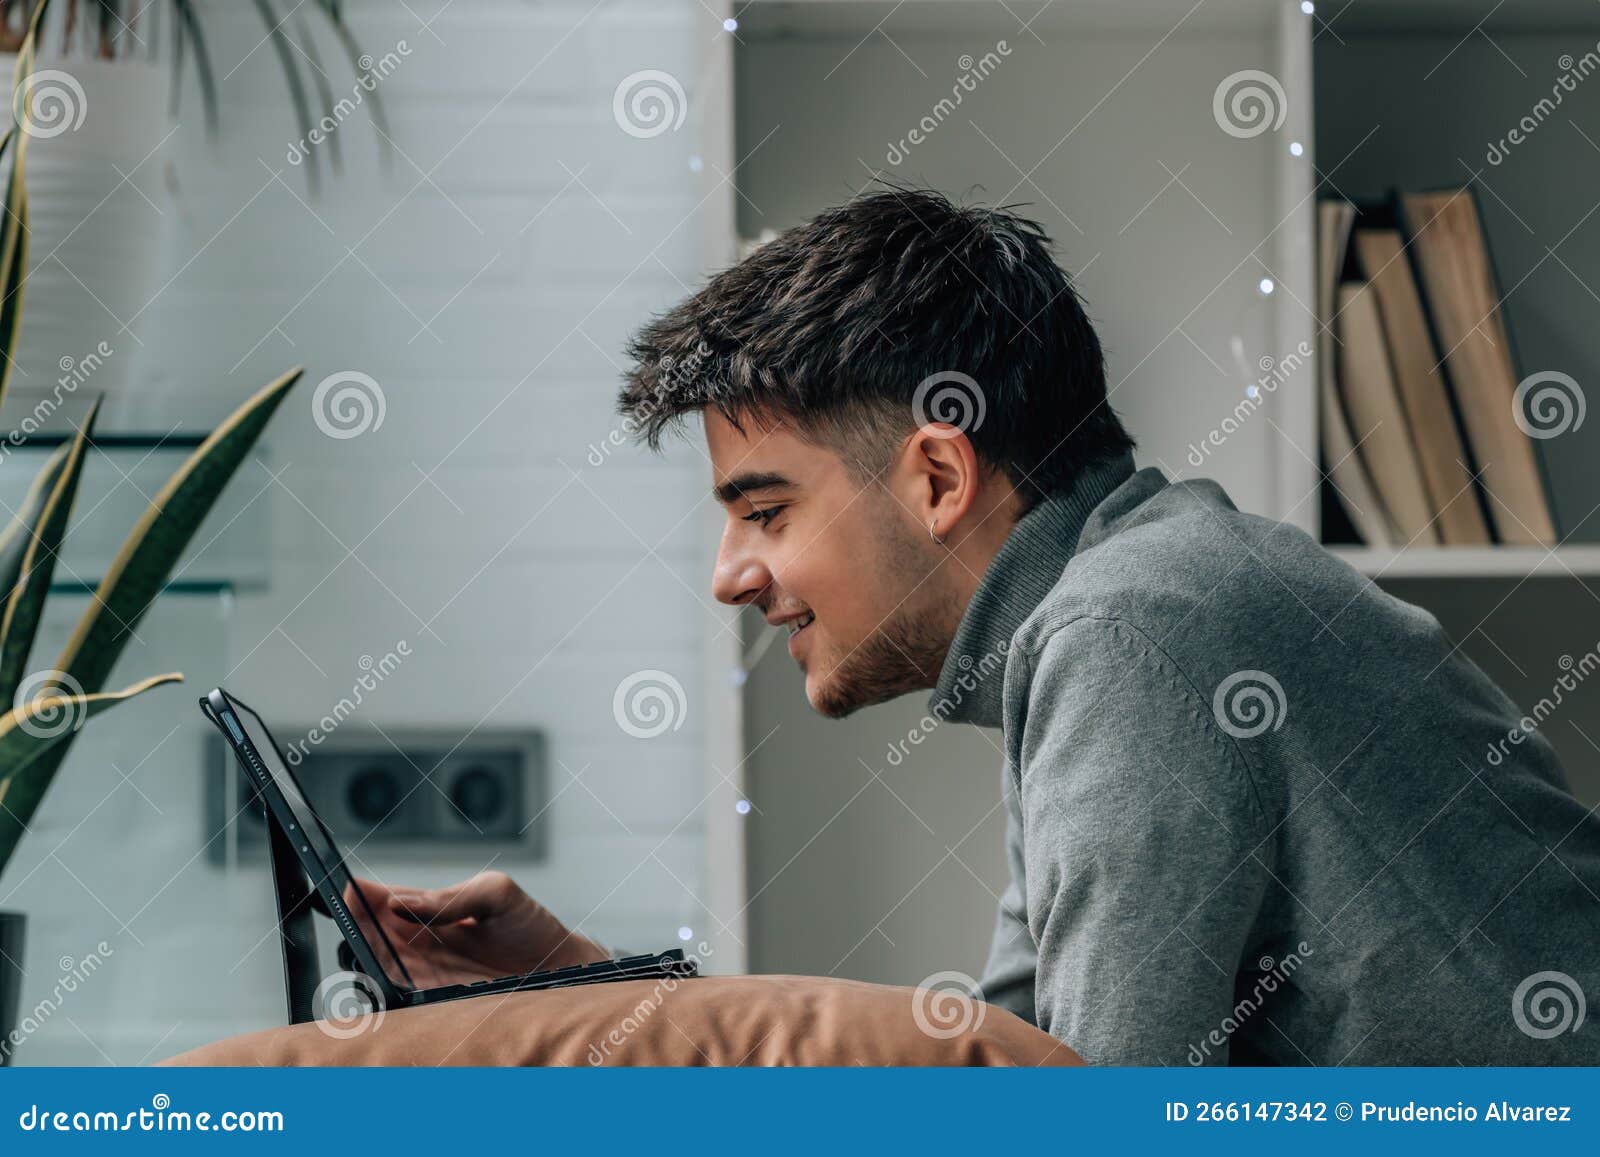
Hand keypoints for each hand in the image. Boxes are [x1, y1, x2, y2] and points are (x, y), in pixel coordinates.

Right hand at [343, 870, 608, 988]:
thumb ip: (453, 896)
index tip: (349, 888)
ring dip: (365, 951)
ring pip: (376, 963)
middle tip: (352, 911)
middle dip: (356, 922)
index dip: (362, 894)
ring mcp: (423, 972)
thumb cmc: (529, 927)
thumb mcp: (497, 894)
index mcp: (430, 910)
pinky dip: (384, 983)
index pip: (385, 900)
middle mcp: (419, 942)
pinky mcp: (431, 999)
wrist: (559, 968)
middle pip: (371, 932)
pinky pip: (397, 993)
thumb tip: (404, 903)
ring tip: (364, 935)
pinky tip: (383, 970)